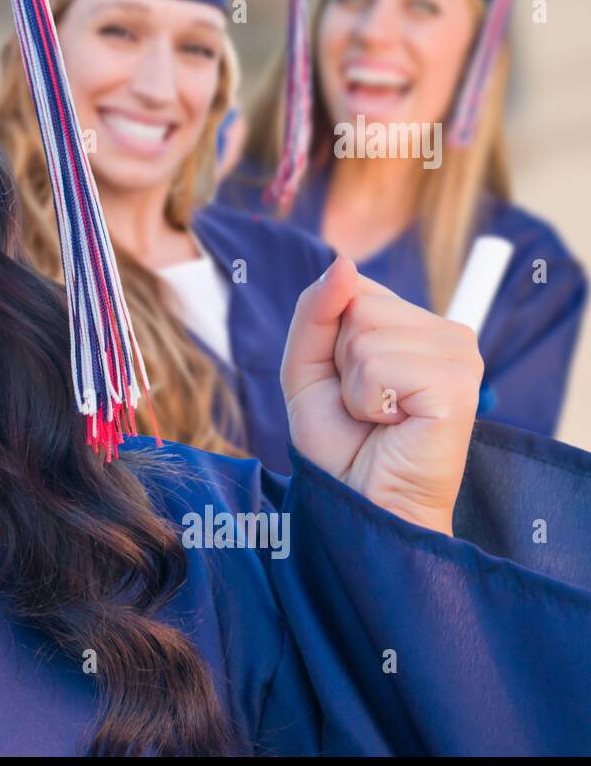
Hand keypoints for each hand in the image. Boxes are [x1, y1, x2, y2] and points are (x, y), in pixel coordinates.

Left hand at [281, 256, 483, 534]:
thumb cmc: (339, 444)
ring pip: (365, 333)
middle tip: (362, 407)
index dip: (328, 337)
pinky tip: (393, 425)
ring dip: (352, 386)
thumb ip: (316, 311)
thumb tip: (344, 262)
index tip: (345, 380)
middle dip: (339, 362)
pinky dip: (367, 402)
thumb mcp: (307, 368)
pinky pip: (379, 366)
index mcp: (415, 325)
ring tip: (377, 418)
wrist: (361, 504)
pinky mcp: (458, 385)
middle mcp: (446, 333)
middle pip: (359, 305)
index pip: (353, 287)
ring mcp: (459, 356)